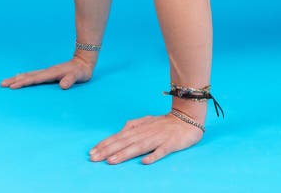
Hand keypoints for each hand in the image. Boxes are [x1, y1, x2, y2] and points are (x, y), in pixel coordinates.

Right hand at [0, 55, 94, 89]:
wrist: (84, 61)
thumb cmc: (81, 71)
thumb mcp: (79, 76)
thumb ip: (71, 80)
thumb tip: (63, 85)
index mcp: (52, 73)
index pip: (35, 79)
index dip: (24, 83)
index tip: (13, 86)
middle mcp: (47, 72)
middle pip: (28, 76)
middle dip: (15, 80)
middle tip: (2, 84)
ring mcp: (47, 71)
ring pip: (29, 74)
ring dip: (17, 78)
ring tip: (5, 82)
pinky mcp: (48, 73)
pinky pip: (33, 75)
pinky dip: (23, 76)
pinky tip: (19, 77)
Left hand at [89, 113, 203, 164]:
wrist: (189, 118)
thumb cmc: (166, 123)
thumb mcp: (147, 121)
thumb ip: (133, 126)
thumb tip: (120, 131)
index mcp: (140, 128)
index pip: (120, 136)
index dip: (106, 143)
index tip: (92, 152)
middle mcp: (147, 132)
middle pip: (125, 142)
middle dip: (109, 150)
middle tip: (94, 158)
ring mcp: (159, 138)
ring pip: (139, 146)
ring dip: (125, 153)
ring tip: (112, 161)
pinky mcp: (171, 143)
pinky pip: (162, 150)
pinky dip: (153, 155)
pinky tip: (145, 162)